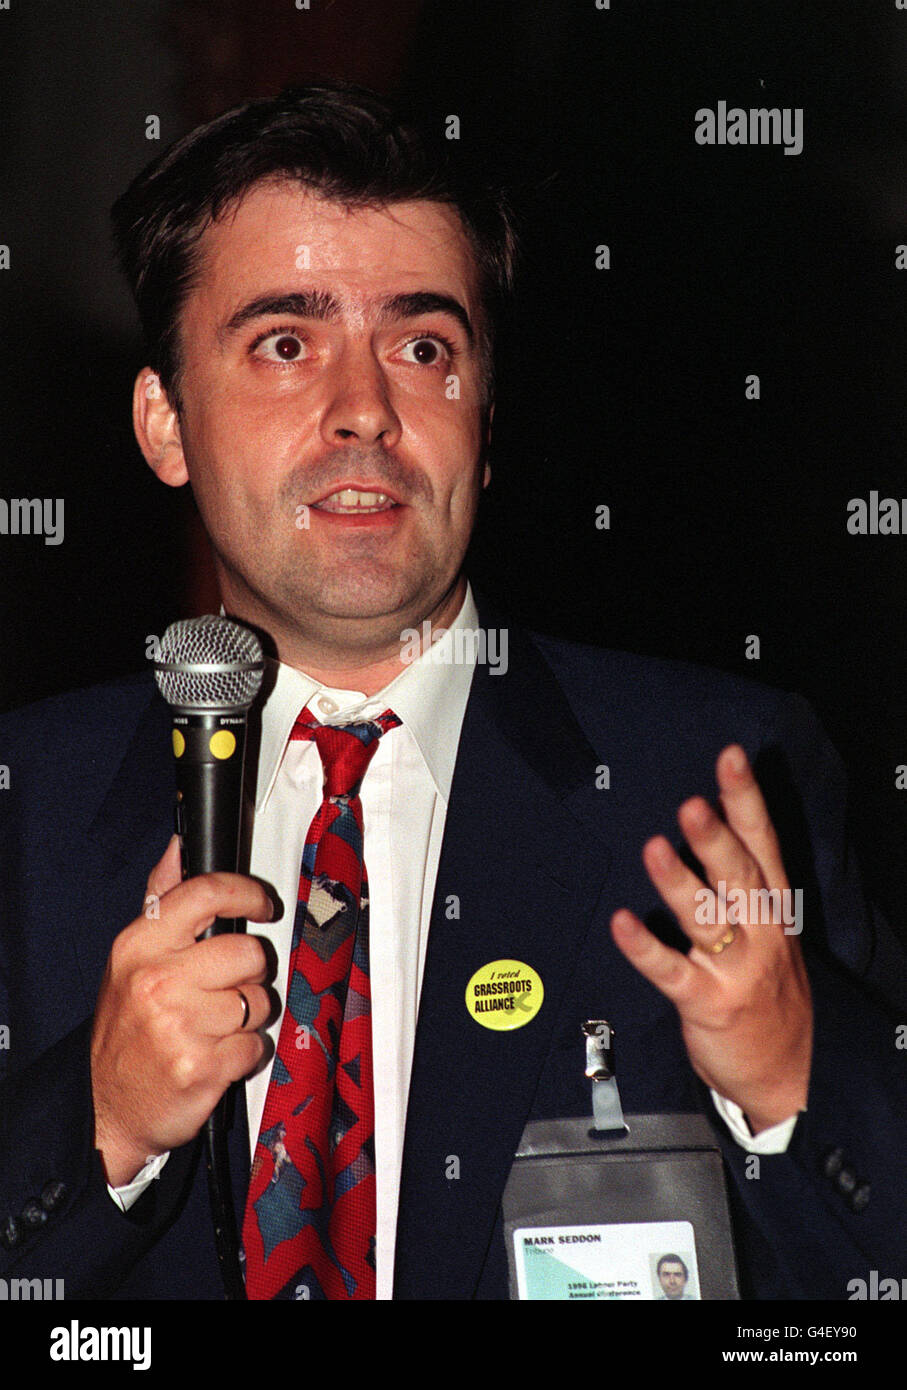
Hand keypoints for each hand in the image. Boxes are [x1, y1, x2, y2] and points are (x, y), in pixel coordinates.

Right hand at [90, 836, 274, 1185]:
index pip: (207, 893)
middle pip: (248, 952)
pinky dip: (245, 1052)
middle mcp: (158, 981)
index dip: (247, 893)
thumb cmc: (124, 1030)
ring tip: (213, 1027)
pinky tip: (216, 1055)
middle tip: (223, 990)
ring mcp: (180, 1025)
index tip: (263, 904)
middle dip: (246, 974)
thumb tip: (179, 847)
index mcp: (140, 945)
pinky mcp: (203, 1067)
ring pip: (259, 1000)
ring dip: (247, 1016)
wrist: (105, 1107)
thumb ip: (160, 899)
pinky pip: (257, 1044)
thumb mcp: (131, 958)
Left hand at [611, 745, 811, 1131]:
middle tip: (692, 804)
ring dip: (679, 883)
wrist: (794, 1077)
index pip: (762, 843)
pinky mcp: (709, 1004)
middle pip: (739, 876)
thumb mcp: (770, 932)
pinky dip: (646, 948)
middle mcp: (761, 934)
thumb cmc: (769, 993)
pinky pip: (673, 972)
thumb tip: (709, 818)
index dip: (745, 799)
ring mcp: (736, 971)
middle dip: (716, 838)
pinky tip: (622, 923)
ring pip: (707, 920)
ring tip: (654, 848)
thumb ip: (741, 883)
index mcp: (773, 909)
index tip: (730, 758)